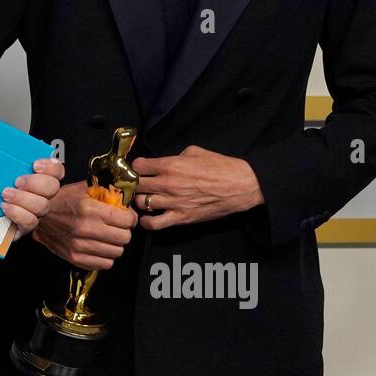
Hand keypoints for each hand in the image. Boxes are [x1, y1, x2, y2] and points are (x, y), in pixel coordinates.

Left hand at [0, 158, 65, 238]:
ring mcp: (35, 211)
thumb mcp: (1, 169)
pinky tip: (5, 207)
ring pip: (42, 206)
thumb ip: (8, 158)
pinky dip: (17, 213)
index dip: (50, 167)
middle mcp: (41, 195)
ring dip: (23, 198)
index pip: (56, 170)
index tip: (35, 165)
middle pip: (52, 187)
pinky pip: (30, 222)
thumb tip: (7, 143)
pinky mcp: (26, 226)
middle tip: (17, 181)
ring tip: (5, 194)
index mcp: (39, 178)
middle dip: (35, 183)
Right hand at [31, 179, 136, 270]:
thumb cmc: (63, 200)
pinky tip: (100, 247)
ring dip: (115, 244)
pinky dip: (106, 257)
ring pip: (117, 252)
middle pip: (124, 238)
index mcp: (90, 208)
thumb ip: (107, 190)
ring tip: (108, 237)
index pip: (127, 220)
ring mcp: (80, 245)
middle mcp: (86, 228)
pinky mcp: (75, 258)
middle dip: (124, 231)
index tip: (126, 216)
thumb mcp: (84, 188)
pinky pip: (104, 264)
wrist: (39, 216)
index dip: (130, 217)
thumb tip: (127, 196)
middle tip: (118, 227)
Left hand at [132, 145, 263, 230]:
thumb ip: (174, 156)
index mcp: (171, 165)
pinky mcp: (181, 218)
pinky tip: (149, 216)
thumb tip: (162, 162)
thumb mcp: (195, 152)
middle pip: (136, 185)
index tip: (138, 169)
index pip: (138, 166)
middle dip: (134, 184)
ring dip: (140, 201)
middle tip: (138, 185)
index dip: (135, 167)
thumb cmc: (221, 166)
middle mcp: (168, 184)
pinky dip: (147, 221)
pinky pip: (154, 224)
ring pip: (141, 203)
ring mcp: (174, 203)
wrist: (241, 185)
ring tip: (144, 199)